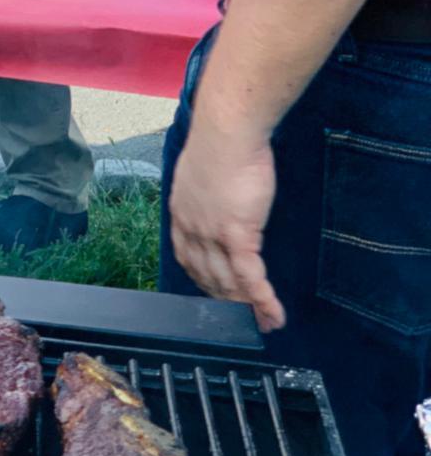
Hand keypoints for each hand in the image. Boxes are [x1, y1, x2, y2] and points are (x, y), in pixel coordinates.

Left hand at [168, 110, 285, 332]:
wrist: (227, 130)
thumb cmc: (221, 141)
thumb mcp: (204, 171)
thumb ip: (208, 192)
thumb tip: (218, 196)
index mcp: (181, 213)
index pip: (189, 258)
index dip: (204, 280)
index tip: (217, 292)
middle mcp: (192, 228)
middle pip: (208, 277)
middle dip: (226, 302)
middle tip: (244, 319)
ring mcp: (212, 234)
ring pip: (229, 282)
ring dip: (247, 308)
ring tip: (264, 324)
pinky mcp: (237, 234)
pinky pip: (250, 277)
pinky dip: (262, 299)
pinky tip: (274, 314)